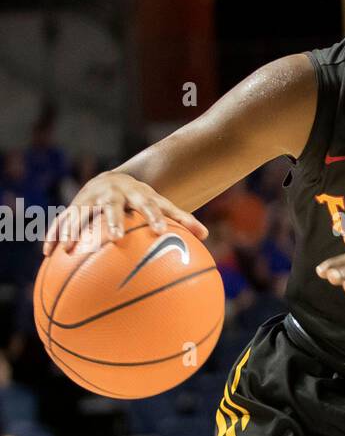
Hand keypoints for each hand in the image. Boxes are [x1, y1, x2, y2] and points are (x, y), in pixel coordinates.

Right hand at [44, 171, 207, 255]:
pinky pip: (61, 222)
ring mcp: (90, 199)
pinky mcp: (73, 207)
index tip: (162, 233)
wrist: (112, 180)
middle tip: (115, 238)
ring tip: (68, 249)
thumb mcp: (162, 205)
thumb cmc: (143, 200)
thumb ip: (182, 219)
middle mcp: (111, 194)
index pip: (149, 205)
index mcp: (136, 194)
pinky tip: (48, 255)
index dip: (155, 218)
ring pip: (80, 214)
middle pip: (111, 206)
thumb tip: (206, 235)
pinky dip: (55, 235)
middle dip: (113, 221)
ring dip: (74, 230)